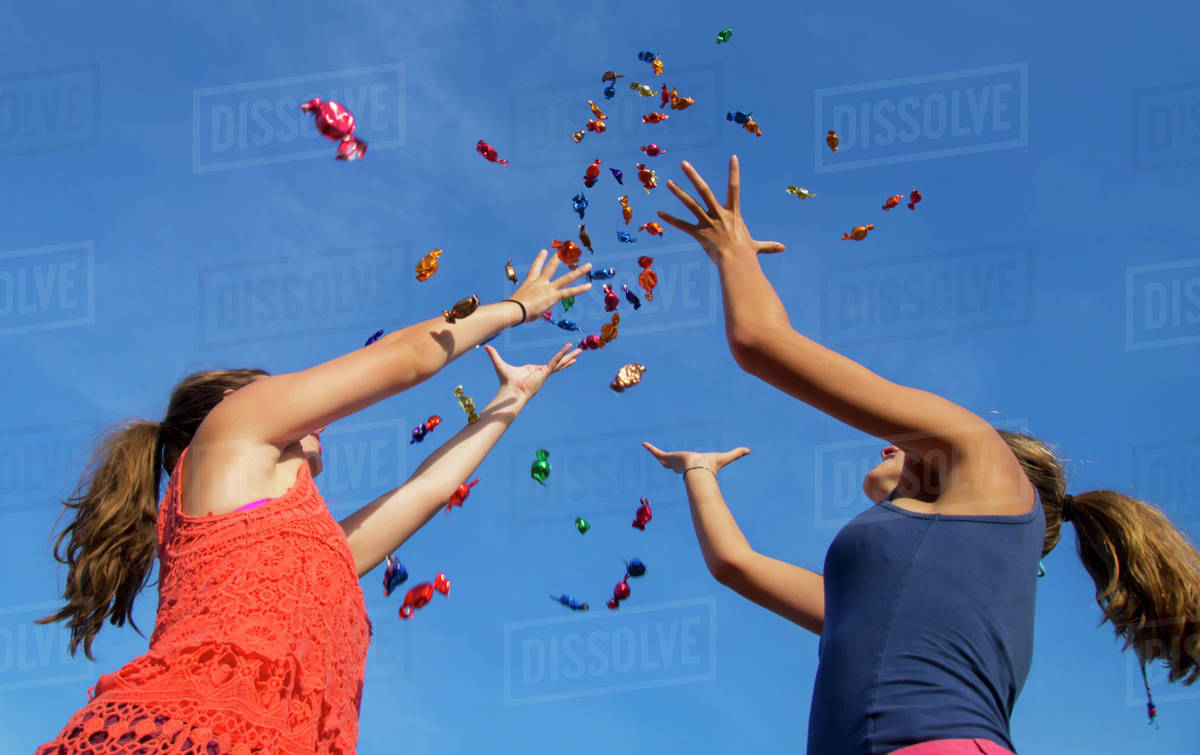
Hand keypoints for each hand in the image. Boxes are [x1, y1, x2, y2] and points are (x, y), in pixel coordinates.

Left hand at [484, 342, 581, 400]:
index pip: (549, 364)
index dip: (557, 359)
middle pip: (559, 363)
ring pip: (560, 363)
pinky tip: (569, 348)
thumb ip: (493, 355)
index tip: (564, 355)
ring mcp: (545, 373)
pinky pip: (555, 361)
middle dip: (568, 357)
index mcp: (535, 371)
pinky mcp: (545, 372)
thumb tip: (485, 347)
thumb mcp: (499, 364)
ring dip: (570, 357)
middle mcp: (542, 372)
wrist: (510, 392)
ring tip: (580, 351)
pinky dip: (562, 354)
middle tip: (579, 352)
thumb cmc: (506, 382)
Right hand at [508, 250, 592, 321]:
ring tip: (588, 265)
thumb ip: (524, 305)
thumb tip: (523, 313)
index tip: (544, 251)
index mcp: (530, 282)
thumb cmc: (513, 310)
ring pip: (566, 278)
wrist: (515, 309)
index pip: (535, 268)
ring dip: (578, 272)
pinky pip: (569, 292)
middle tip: (564, 250)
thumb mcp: (518, 304)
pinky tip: (589, 286)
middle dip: (558, 258)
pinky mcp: (553, 296)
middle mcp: (540, 282)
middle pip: (551, 267)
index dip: (540, 259)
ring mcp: (548, 288)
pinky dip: (579, 289)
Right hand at [641, 442, 750, 475]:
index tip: (683, 464)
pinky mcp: (668, 458)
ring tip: (649, 450)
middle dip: (668, 463)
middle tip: (664, 461)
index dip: (684, 465)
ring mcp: (673, 462)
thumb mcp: (725, 457)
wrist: (699, 468)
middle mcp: (681, 465)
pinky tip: (643, 443)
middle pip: (672, 464)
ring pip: (663, 459)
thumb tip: (749, 451)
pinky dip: (650, 448)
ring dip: (656, 455)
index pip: (686, 466)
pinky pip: (657, 453)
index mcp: (692, 466)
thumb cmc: (711, 465)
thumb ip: (736, 454)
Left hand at [657, 156, 784, 260]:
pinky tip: (659, 213)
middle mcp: (719, 214)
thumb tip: (783, 248)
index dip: (734, 172)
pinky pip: (682, 225)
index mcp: (733, 213)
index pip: (734, 188)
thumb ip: (768, 246)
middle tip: (683, 164)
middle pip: (704, 191)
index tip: (733, 157)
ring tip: (668, 182)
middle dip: (693, 176)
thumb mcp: (757, 247)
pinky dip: (671, 219)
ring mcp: (707, 223)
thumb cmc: (746, 255)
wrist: (736, 261)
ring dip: (679, 193)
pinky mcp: (698, 234)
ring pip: (691, 204)